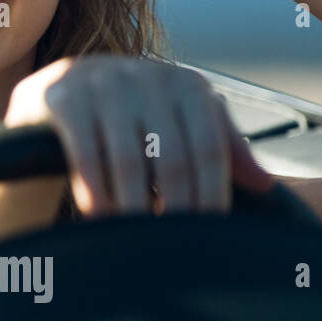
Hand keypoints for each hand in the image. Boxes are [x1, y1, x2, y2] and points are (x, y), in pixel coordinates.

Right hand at [4, 55, 274, 217]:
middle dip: (174, 209)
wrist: (57, 91)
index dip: (210, 195)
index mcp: (185, 83)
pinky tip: (99, 217)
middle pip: (172, 158)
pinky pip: (85, 156)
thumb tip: (264, 185)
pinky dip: (95, 193)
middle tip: (170, 247)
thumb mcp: (177, 124)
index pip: (209, 148)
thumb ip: (221, 148)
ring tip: (135, 237)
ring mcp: (100, 81)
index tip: (205, 233)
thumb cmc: (131, 118)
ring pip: (128, 162)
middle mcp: (146, 74)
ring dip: (133, 208)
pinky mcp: (60, 95)